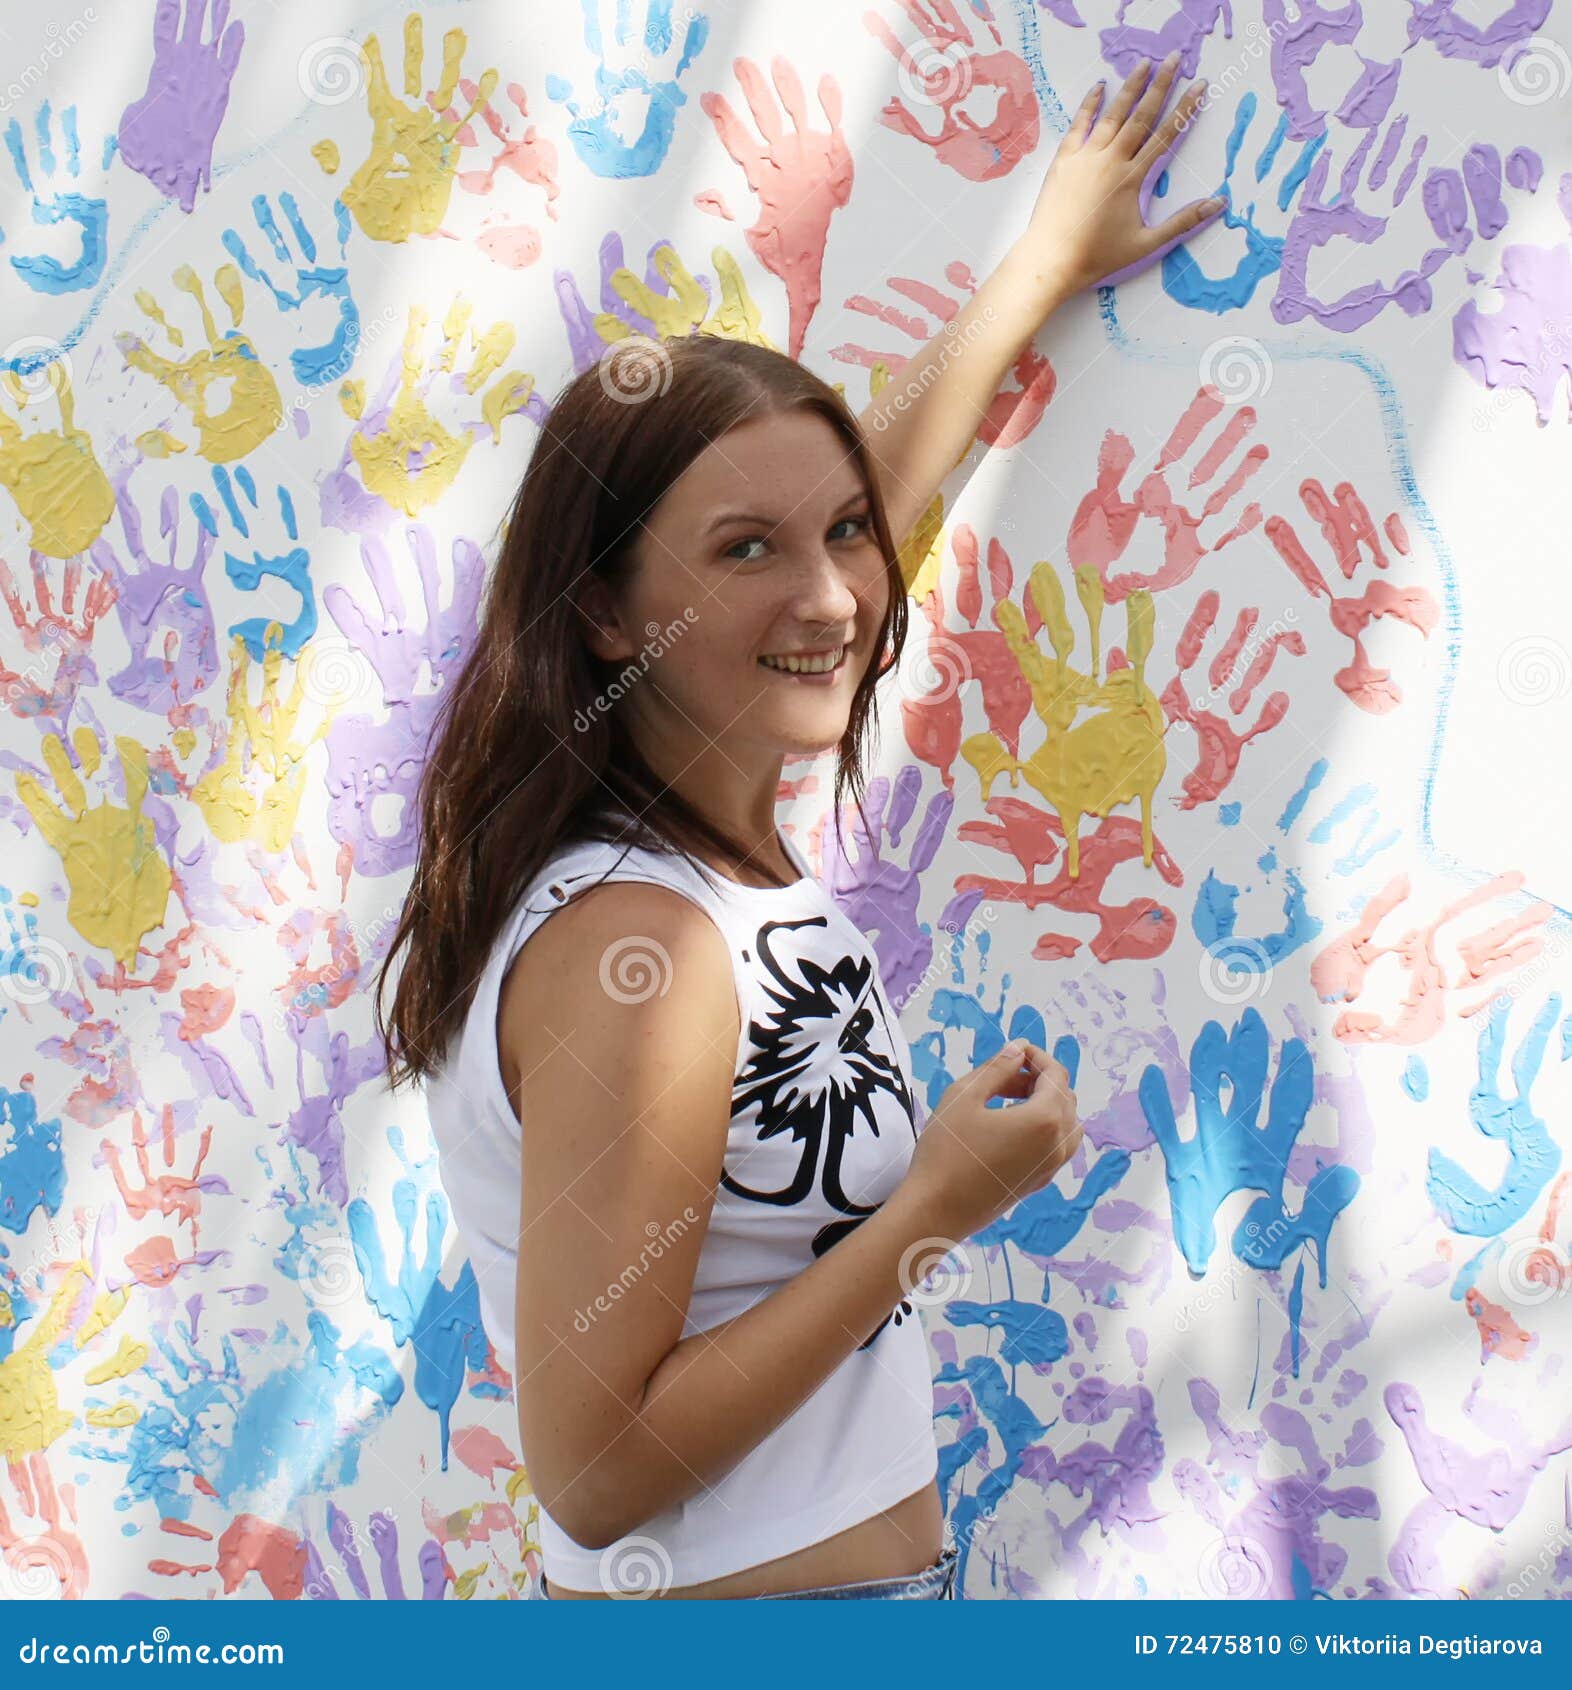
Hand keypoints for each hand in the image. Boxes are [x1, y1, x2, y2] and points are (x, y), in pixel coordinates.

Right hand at [903, 1039, 1080, 1239]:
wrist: (937, 1209)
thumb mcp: (964, 1096)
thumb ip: (997, 1067)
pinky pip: (1057, 1146)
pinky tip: (1009, 1127)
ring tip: (1008, 1100)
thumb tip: (1019, 1049)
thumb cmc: (946, 1150)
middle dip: (1039, 1078)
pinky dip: (1044, 1127)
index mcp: (1044, 1119)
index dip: (1037, 1056)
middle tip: (1003, 1074)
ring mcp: (1052, 1167)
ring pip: (1066, 1123)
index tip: (1014, 1050)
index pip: (1056, 1075)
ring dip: (1045, 1104)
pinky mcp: (1040, 1183)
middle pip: (1064, 1097)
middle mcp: (1057, 1145)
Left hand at [1012, 52, 1223, 297]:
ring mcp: (1085, 157)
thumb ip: (1182, 222)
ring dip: (1129, 88)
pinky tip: (1099, 87)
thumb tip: (1219, 203)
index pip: (1165, 135)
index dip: (1185, 109)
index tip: (1199, 86)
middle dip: (1160, 85)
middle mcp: (1110, 160)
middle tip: (1174, 58)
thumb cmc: (1098, 256)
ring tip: (1144, 64)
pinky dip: (1090, 104)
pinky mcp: (1063, 160)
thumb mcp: (1145, 243)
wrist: (1051, 259)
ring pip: (1112, 114)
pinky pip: (1079, 125)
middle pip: (1141, 115)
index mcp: (1132, 178)